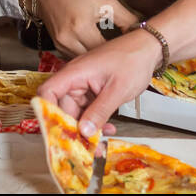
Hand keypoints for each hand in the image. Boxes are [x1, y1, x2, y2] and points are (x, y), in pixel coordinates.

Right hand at [33, 0, 138, 55]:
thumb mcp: (105, 0)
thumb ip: (126, 19)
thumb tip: (142, 32)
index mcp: (81, 26)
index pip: (108, 48)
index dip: (121, 49)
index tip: (133, 47)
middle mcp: (69, 39)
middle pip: (97, 58)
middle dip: (112, 56)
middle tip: (126, 53)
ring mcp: (61, 45)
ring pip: (88, 60)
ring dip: (100, 58)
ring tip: (115, 54)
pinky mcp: (58, 48)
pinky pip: (78, 57)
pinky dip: (89, 56)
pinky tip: (99, 51)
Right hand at [36, 28, 160, 137]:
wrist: (149, 48)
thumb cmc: (133, 59)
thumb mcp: (117, 90)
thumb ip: (99, 112)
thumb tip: (84, 131)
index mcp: (75, 73)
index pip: (48, 92)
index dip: (46, 112)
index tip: (56, 132)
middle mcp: (75, 79)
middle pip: (62, 108)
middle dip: (72, 129)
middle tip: (84, 147)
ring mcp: (84, 85)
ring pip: (76, 112)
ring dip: (86, 128)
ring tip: (99, 143)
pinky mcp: (93, 90)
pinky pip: (88, 110)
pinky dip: (96, 121)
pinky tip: (107, 129)